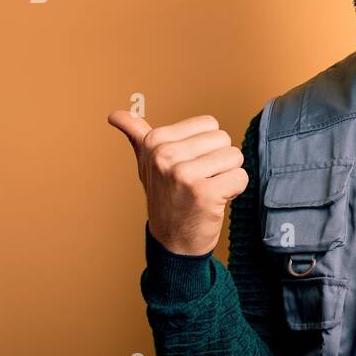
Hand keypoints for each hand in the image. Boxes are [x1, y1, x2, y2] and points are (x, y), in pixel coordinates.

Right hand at [106, 111, 248, 255]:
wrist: (172, 241)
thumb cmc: (165, 196)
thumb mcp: (146, 162)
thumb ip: (136, 134)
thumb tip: (114, 115)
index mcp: (154, 141)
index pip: (209, 124)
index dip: (206, 146)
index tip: (189, 165)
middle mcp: (165, 155)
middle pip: (224, 138)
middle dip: (218, 160)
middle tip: (199, 180)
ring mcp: (183, 175)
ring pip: (234, 156)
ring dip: (227, 174)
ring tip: (206, 189)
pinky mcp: (204, 193)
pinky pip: (240, 177)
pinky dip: (234, 190)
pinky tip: (214, 201)